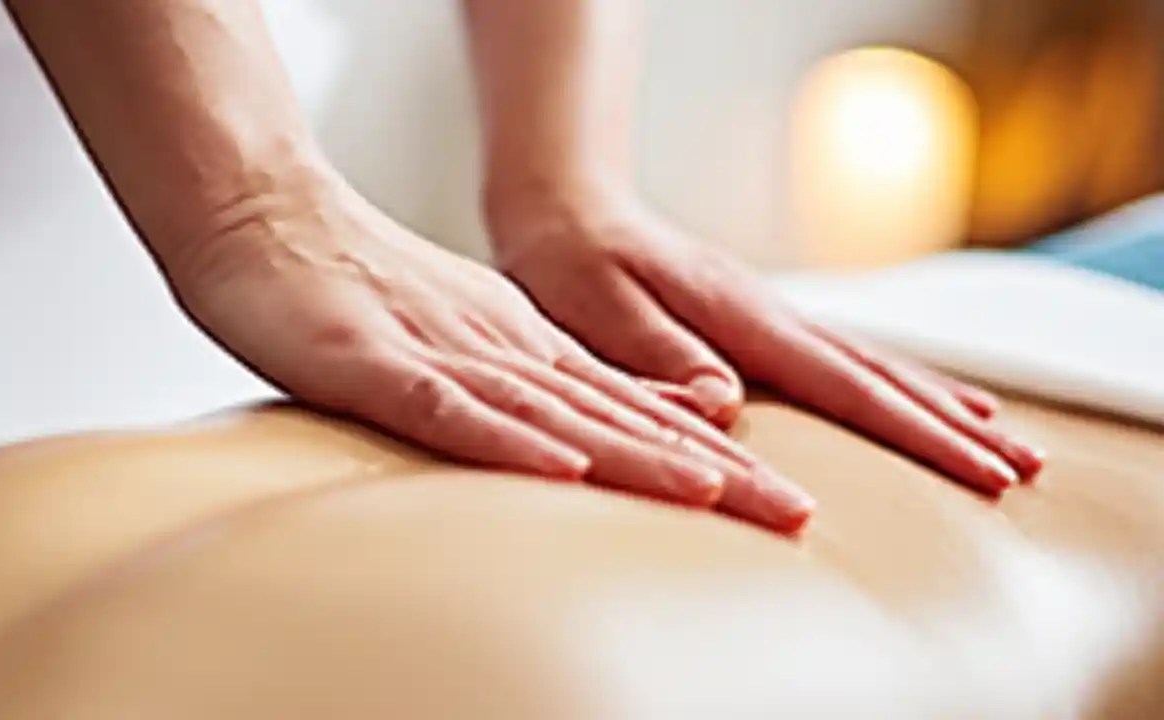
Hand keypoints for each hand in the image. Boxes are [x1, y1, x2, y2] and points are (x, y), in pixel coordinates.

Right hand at [166, 184, 814, 531]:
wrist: (264, 217)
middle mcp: (502, 348)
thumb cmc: (360, 289)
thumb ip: (542, 381)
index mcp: (525, 347)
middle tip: (792, 514)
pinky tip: (560, 466)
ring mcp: (439, 351)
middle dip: (710, 470)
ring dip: (633, 453)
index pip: (633, 411)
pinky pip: (445, 406)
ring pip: (552, 411)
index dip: (711, 458)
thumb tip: (616, 427)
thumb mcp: (472, 336)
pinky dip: (506, 437)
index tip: (785, 503)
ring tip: (712, 492)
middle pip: (619, 417)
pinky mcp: (371, 361)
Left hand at [486, 187, 1044, 494]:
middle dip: (951, 425)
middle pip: (878, 373)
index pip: (842, 383)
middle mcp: (770, 312)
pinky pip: (844, 355)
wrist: (569, 210)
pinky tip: (923, 398)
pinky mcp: (760, 322)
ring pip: (872, 361)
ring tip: (1004, 440)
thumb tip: (728, 403)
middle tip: (1023, 470)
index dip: (912, 430)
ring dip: (940, 403)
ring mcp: (771, 314)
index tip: (976, 469)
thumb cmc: (571, 265)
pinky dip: (896, 381)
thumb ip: (656, 355)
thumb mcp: (594, 311)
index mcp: (738, 316)